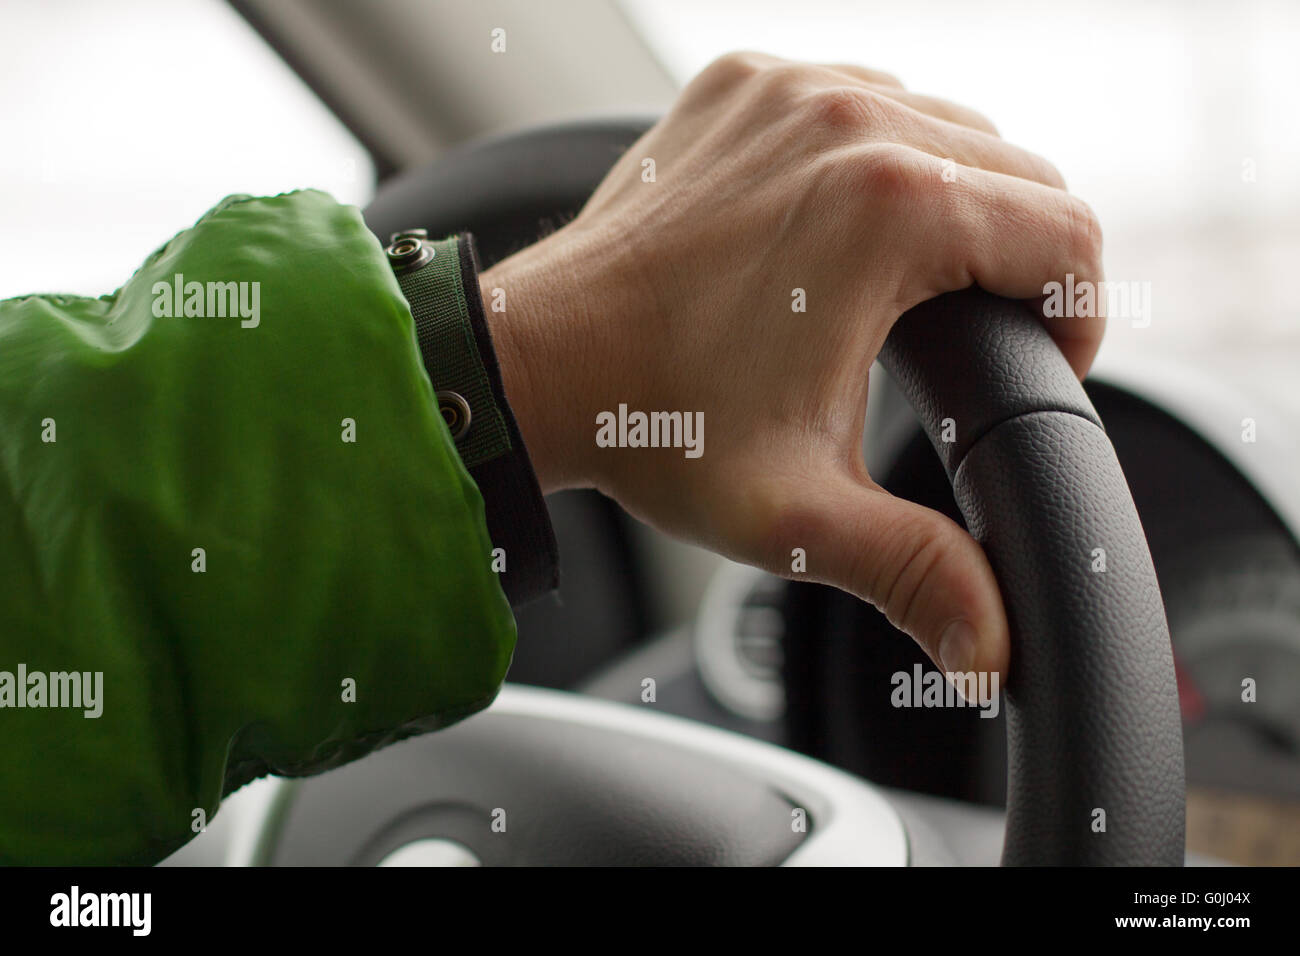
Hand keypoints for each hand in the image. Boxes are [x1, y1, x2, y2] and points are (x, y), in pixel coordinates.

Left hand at [481, 51, 1104, 682]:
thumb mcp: (797, 515)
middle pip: (1019, 175)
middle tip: (971, 342)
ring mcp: (792, 91)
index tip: (1037, 363)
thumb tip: (990, 652)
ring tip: (910, 293)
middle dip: (1020, 263)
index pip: (1067, 236)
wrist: (536, 362)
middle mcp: (849, 121)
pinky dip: (876, 159)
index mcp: (888, 209)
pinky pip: (864, 102)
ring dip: (956, 204)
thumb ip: (915, 573)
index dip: (1077, 314)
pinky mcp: (747, 85)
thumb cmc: (652, 425)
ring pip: (948, 128)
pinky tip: (841, 232)